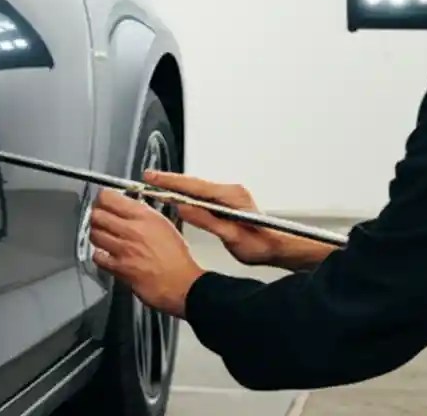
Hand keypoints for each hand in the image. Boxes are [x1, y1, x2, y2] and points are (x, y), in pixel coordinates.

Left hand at [90, 190, 205, 317]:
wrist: (181, 283)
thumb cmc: (176, 256)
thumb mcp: (163, 224)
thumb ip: (143, 214)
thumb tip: (126, 208)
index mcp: (144, 216)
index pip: (109, 198)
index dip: (102, 198)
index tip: (102, 201)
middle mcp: (131, 230)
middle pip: (97, 215)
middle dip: (96, 215)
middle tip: (99, 217)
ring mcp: (123, 249)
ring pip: (94, 234)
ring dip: (96, 233)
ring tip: (102, 235)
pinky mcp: (118, 268)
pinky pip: (97, 256)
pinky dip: (98, 254)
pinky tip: (105, 254)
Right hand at [144, 170, 334, 270]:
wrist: (277, 247)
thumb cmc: (260, 244)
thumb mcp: (232, 236)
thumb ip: (208, 221)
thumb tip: (185, 208)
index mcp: (231, 197)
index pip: (195, 186)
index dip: (172, 182)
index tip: (154, 178)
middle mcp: (230, 192)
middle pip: (194, 184)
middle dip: (170, 181)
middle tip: (149, 179)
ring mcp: (229, 196)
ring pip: (197, 188)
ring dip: (177, 187)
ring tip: (156, 187)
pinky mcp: (228, 202)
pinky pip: (203, 195)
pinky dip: (187, 194)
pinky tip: (177, 197)